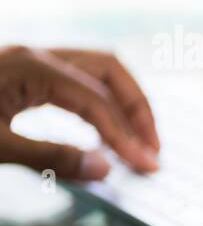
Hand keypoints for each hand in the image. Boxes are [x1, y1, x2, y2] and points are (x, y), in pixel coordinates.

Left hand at [0, 45, 159, 179]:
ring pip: (98, 70)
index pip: (97, 100)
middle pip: (109, 70)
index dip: (125, 135)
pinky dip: (102, 101)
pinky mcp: (27, 72)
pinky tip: (107, 127)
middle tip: (152, 146)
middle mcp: (37, 56)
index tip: (145, 164)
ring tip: (138, 138)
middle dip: (137, 109)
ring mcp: (32, 60)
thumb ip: (49, 157)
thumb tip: (104, 169)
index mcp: (31, 68)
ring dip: (125, 102)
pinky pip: (79, 79)